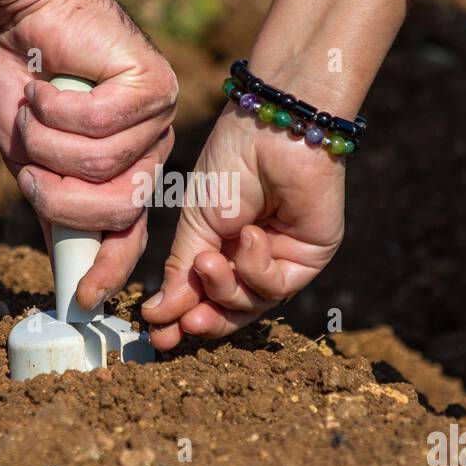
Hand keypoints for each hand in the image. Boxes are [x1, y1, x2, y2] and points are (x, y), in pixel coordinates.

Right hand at [0, 0, 175, 311]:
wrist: (25, 5)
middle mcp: (152, 149)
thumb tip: (70, 274)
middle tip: (27, 161)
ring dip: (48, 139)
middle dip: (57, 191)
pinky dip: (58, 106)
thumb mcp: (32, 157)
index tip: (82, 301)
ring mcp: (160, 118)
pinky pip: (101, 124)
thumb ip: (54, 206)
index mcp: (127, 171)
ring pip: (102, 165)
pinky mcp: (156, 85)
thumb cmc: (26, 78)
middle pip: (115, 206)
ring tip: (36, 106)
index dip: (107, 268)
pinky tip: (50, 81)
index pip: (129, 233)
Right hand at [141, 107, 344, 349]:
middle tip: (183, 325)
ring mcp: (283, 258)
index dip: (182, 316)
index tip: (157, 335)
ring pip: (252, 303)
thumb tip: (155, 317)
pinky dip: (257, 268)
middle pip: (230, 309)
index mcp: (222, 245)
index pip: (203, 294)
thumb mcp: (195, 222)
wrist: (273, 130)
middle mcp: (254, 256)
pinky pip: (278, 286)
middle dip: (205, 319)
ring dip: (225, 288)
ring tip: (209, 261)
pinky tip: (251, 236)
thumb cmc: (231, 163)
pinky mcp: (310, 256)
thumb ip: (182, 272)